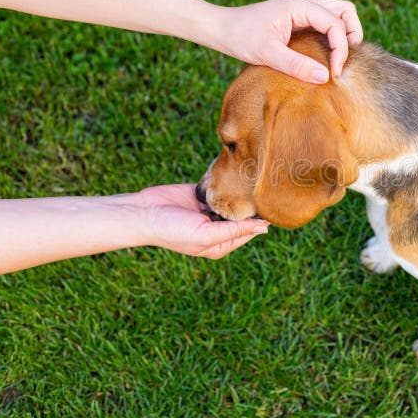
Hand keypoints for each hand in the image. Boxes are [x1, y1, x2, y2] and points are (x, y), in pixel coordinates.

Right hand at [137, 184, 267, 258]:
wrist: (144, 212)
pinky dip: (228, 184)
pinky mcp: (204, 195)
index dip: (261, 218)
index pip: (251, 230)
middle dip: (252, 205)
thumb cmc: (173, 231)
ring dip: (241, 192)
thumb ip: (236, 231)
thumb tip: (265, 228)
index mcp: (222, 243)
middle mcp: (219, 228)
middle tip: (266, 188)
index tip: (272, 203)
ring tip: (255, 179)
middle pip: (244, 215)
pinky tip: (237, 175)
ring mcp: (211, 210)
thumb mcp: (207, 234)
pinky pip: (222, 188)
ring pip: (235, 200)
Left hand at [211, 0, 362, 82]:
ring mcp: (302, 10)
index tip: (334, 73)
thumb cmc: (240, 37)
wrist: (220, 29)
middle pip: (345, 11)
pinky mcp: (299, 19)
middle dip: (352, 35)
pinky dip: (332, 38)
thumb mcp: (267, 54)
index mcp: (299, 6)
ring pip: (338, 14)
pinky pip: (325, 24)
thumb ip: (296, 65)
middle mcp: (304, 3)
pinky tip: (324, 57)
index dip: (341, 49)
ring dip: (344, 34)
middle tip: (343, 61)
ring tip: (338, 59)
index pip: (335, 24)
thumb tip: (326, 77)